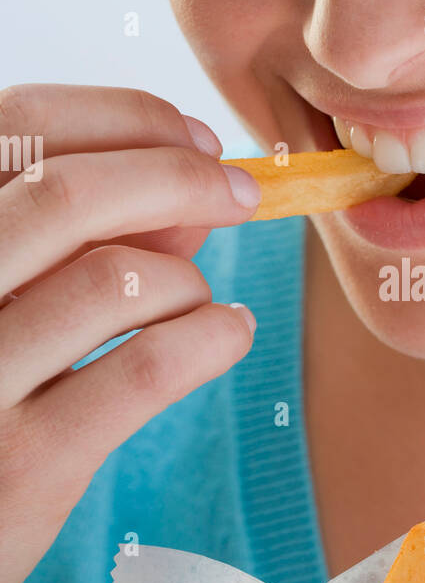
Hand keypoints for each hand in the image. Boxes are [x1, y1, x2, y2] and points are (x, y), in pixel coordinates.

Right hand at [0, 84, 262, 582]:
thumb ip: (72, 244)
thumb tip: (189, 195)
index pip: (16, 123)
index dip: (124, 118)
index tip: (197, 140)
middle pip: (68, 192)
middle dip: (181, 177)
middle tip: (244, 194)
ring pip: (119, 278)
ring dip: (185, 278)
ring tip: (195, 301)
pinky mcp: (23, 464)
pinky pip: (148, 368)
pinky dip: (213, 337)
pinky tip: (229, 334)